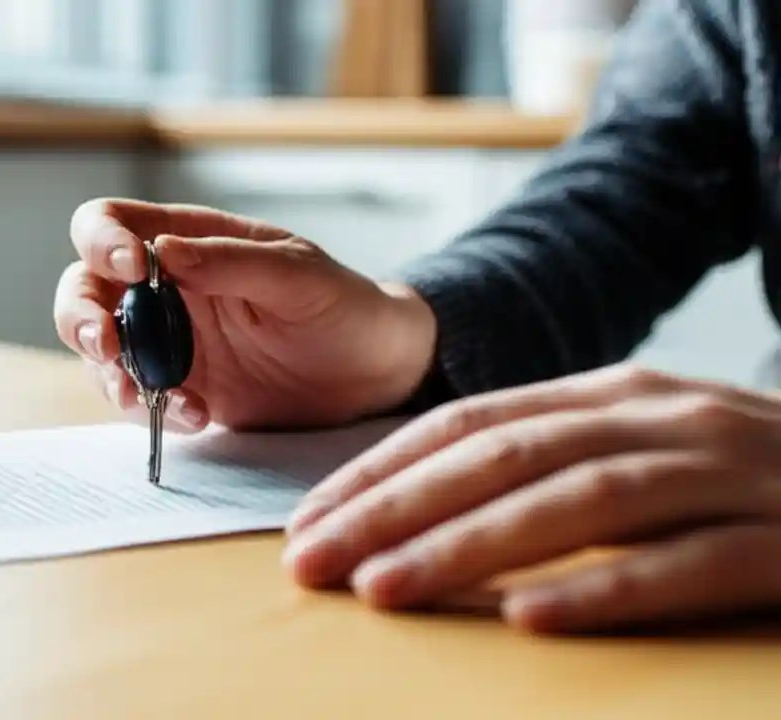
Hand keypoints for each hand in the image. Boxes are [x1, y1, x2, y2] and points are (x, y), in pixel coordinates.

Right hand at [54, 198, 436, 429]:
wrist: (374, 374)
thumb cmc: (343, 306)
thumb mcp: (297, 275)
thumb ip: (230, 263)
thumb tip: (160, 252)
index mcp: (189, 240)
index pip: (110, 222)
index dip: (101, 242)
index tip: (130, 270)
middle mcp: (165, 288)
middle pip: (84, 288)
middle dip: (80, 317)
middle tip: (105, 346)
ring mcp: (169, 341)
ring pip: (101, 349)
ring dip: (110, 373)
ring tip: (144, 396)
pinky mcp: (181, 387)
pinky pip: (140, 397)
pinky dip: (151, 410)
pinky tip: (195, 416)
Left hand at [283, 365, 780, 633]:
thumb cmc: (744, 478)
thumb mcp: (640, 444)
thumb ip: (548, 459)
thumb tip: (418, 503)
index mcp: (612, 392)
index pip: (467, 421)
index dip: (379, 470)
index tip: (304, 521)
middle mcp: (660, 418)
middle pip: (502, 456)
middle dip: (393, 508)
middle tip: (311, 562)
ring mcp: (726, 474)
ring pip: (577, 502)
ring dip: (469, 546)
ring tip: (385, 589)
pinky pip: (686, 567)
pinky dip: (605, 591)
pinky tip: (532, 620)